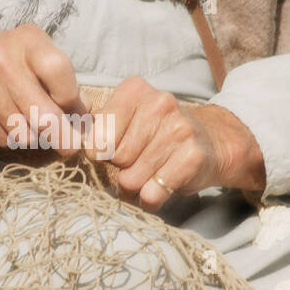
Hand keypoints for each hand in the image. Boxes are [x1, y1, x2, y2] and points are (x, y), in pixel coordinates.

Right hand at [0, 22, 87, 151]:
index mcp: (27, 39)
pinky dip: (11, 139)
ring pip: (26, 134)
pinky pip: (4, 141)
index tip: (75, 112)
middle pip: (46, 116)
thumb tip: (85, 118)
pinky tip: (3, 121)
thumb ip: (62, 82)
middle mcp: (1, 59)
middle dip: (64, 137)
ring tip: (27, 122)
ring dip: (35, 137)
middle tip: (69, 145)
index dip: (72, 100)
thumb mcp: (34, 56)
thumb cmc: (3, 62)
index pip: (59, 71)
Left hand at [82, 76, 264, 211]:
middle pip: (116, 158)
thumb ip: (96, 128)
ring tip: (152, 171)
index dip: (100, 151)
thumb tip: (78, 146)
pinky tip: (163, 183)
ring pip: (131, 180)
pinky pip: (152, 194)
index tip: (114, 149)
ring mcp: (179, 130)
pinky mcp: (192, 158)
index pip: (97, 135)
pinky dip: (151, 199)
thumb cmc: (157, 134)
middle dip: (121, 167)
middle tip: (140, 160)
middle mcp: (159, 103)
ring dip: (136, 186)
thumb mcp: (125, 120)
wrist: (211, 142)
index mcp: (135, 90)